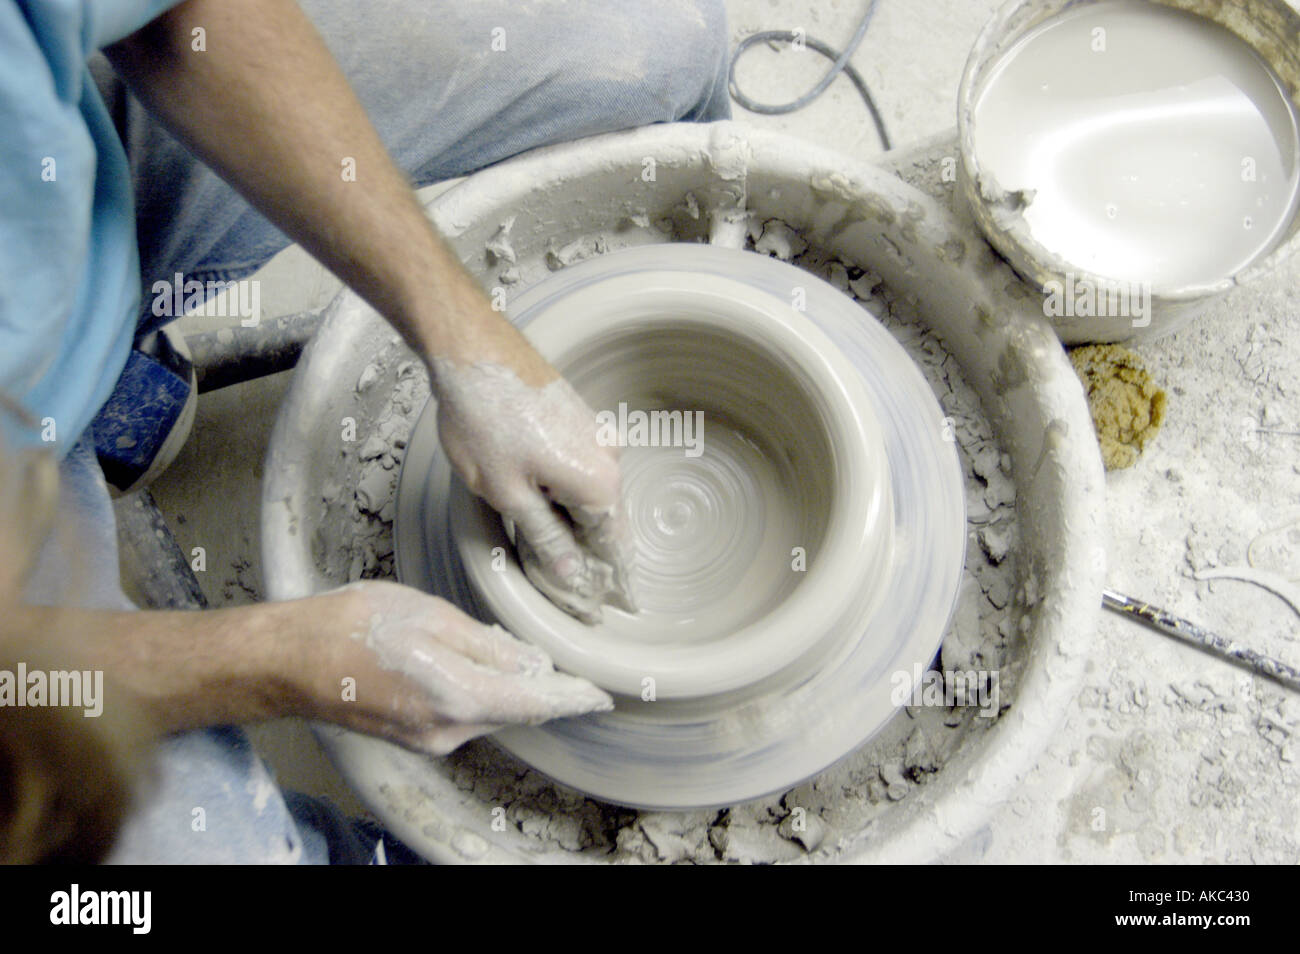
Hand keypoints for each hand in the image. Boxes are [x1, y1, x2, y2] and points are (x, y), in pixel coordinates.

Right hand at [296, 581, 612, 754]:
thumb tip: (530, 664)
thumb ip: (486, 645)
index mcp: (458, 698)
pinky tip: (468, 662)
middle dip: (541, 687)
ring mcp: (428, 739)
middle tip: (562, 660)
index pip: (536, 703)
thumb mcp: (431, 617)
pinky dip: (478, 691)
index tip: (600, 697)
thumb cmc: (350, 628)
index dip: (572, 699)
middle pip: (515, 709)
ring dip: (506, 686)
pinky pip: (462, 714)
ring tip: (506, 649)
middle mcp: (447, 731)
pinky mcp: (412, 735)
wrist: (287, 659)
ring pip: (489, 711)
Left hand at [431, 354, 636, 623]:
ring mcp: (596, 435)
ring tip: (551, 550)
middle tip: (579, 589)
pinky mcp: (579, 420)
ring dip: (575, 522)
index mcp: (598, 484)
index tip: (622, 606)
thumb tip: (572, 574)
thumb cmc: (485, 421)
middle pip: (605, 521)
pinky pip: (580, 470)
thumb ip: (545, 537)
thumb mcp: (508, 494)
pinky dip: (567, 493)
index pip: (615, 548)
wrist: (475, 352)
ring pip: (590, 494)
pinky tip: (543, 503)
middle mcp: (609, 459)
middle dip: (592, 555)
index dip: (614, 581)